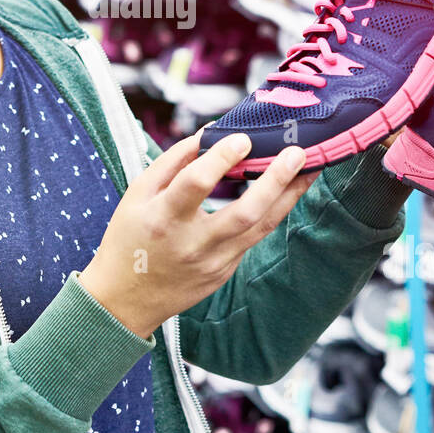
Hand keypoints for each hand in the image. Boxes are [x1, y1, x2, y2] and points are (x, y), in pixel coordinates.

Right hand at [79, 132, 314, 338]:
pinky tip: (284, 193)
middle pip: (244, 213)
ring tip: (308, 170)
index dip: (221, 158)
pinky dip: (270, 213)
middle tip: (297, 153)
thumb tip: (210, 133)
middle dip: (274, 181)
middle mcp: (192, 243)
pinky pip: (252, 238)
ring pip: (261, 228)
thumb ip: (173, 162)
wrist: (125, 299)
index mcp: (163, 218)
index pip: (196, 183)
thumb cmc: (128, 237)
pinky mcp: (224, 272)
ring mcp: (213, 262)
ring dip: (288, 196)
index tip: (243, 138)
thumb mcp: (137, 194)